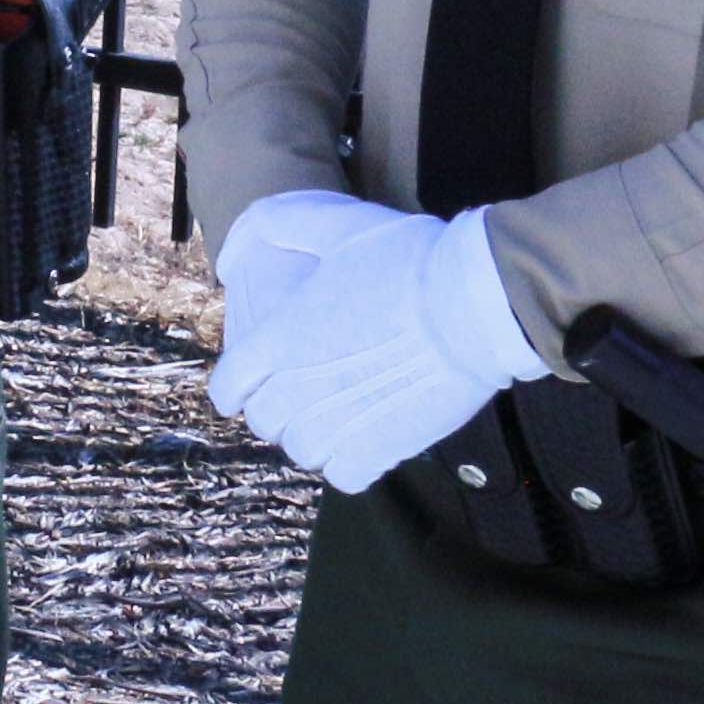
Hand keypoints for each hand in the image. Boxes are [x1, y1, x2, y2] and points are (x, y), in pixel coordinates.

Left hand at [207, 189, 539, 491]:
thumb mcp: (336, 226)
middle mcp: (299, 387)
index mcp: (279, 339)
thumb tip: (239, 247)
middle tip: (300, 394)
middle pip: (265, 421)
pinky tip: (366, 440)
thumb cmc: (408, 260)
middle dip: (275, 409)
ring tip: (335, 416)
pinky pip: (345, 476)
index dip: (233, 387)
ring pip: (302, 451)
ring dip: (311, 436)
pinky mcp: (381, 449)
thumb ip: (280, 226)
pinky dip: (350, 464)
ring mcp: (339, 423)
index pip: (229, 385)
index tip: (244, 387)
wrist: (473, 304)